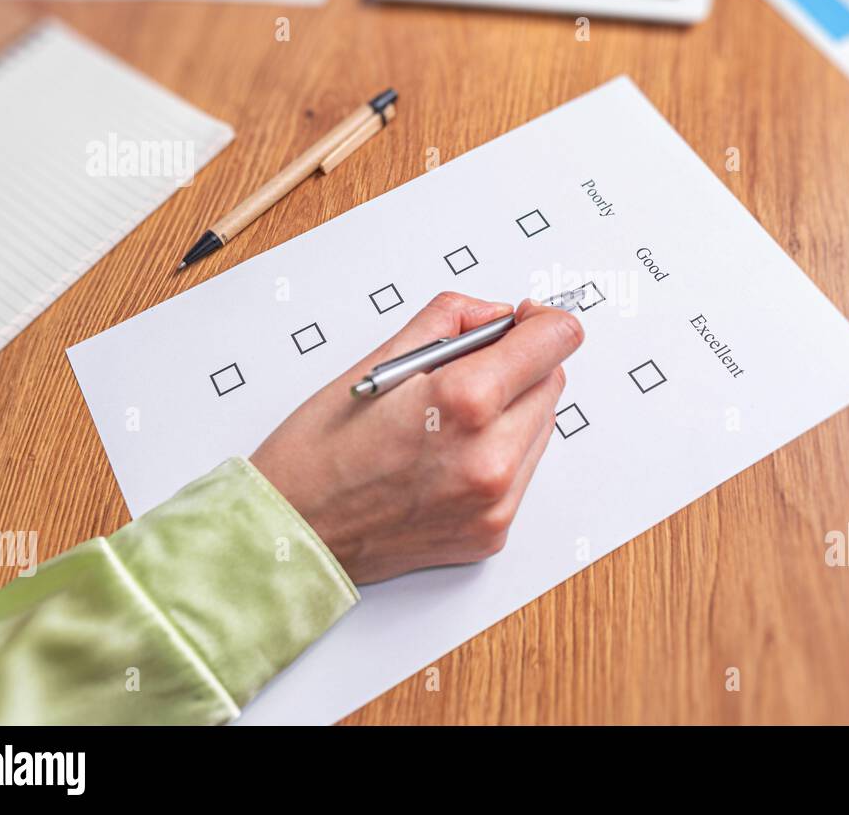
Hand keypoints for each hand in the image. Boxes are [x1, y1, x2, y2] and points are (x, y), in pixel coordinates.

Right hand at [251, 291, 583, 583]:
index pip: (556, 340)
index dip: (540, 321)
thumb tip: (497, 315)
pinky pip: (521, 473)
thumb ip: (450, 321)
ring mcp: (496, 501)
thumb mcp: (381, 363)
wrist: (292, 534)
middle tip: (464, 372)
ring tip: (447, 421)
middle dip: (519, 368)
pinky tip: (446, 457)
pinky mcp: (493, 532)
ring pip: (540, 428)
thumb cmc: (319, 454)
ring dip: (511, 413)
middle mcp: (492, 457)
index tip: (522, 322)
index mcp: (467, 402)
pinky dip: (497, 456)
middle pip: (552, 383)